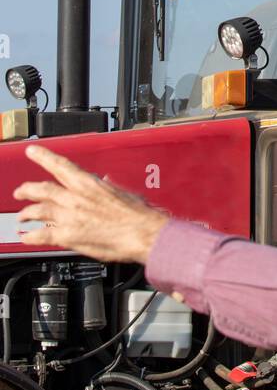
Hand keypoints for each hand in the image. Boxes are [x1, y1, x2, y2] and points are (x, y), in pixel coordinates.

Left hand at [13, 145, 170, 263]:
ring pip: (38, 211)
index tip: (32, 151)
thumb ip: (106, 188)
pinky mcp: (68, 236)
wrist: (143, 233)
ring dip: (26, 213)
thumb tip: (104, 183)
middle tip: (20, 191)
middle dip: (27, 190)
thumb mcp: (122, 192)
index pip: (60, 165)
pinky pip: (41, 235)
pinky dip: (31, 236)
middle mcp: (75, 198)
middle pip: (42, 189)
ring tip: (21, 217)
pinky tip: (27, 237)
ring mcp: (69, 217)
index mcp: (89, 184)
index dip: (43, 157)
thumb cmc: (139, 215)